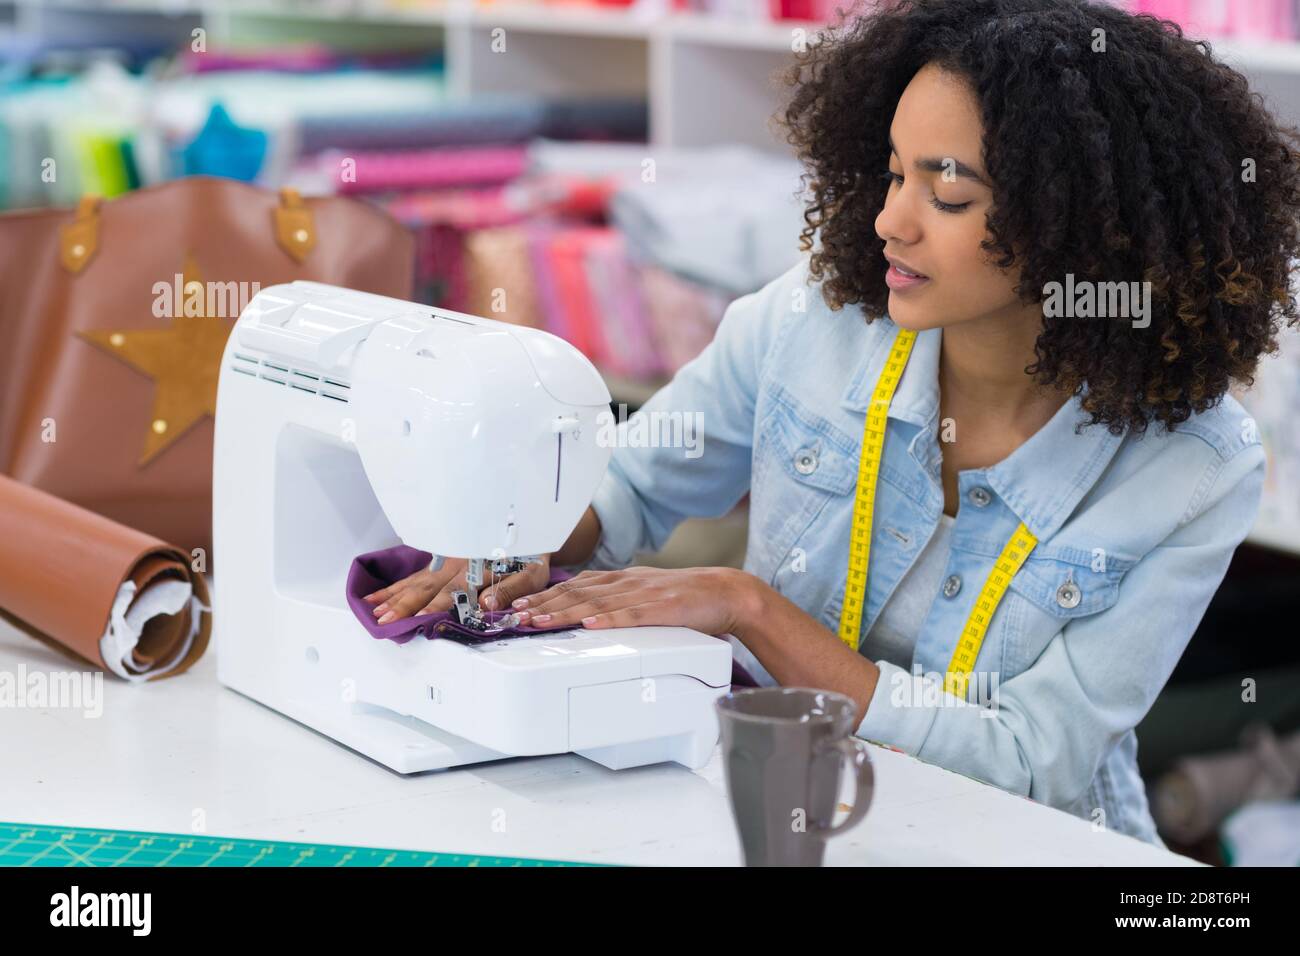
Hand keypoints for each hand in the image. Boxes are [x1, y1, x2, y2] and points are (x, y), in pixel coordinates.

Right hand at [363, 555, 551, 624]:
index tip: (412, 621)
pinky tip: (380, 595)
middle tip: (382, 622)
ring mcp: (447, 560)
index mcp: (478, 570)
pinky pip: (416, 573)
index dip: (432, 608)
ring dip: (394, 596)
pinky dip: (397, 585)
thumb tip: (486, 604)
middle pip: (425, 587)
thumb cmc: (532, 556)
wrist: (529, 525)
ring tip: (371, 610)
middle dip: (403, 605)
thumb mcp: (532, 576)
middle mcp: (458, 564)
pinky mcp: (442, 558)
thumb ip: (510, 590)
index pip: (451, 594)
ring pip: (416, 580)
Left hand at [510, 566, 757, 636]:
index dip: (545, 594)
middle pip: (578, 592)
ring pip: (598, 603)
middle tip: (516, 615)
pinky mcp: (664, 609)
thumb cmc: (685, 597)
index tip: (520, 604)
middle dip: (544, 603)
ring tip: (540, 622)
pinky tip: (590, 624)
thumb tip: (584, 610)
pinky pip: (632, 615)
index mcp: (622, 578)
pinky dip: (609, 620)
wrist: (727, 592)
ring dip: (565, 612)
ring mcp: (645, 594)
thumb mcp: (644, 591)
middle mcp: (628, 582)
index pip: (575, 584)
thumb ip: (616, 598)